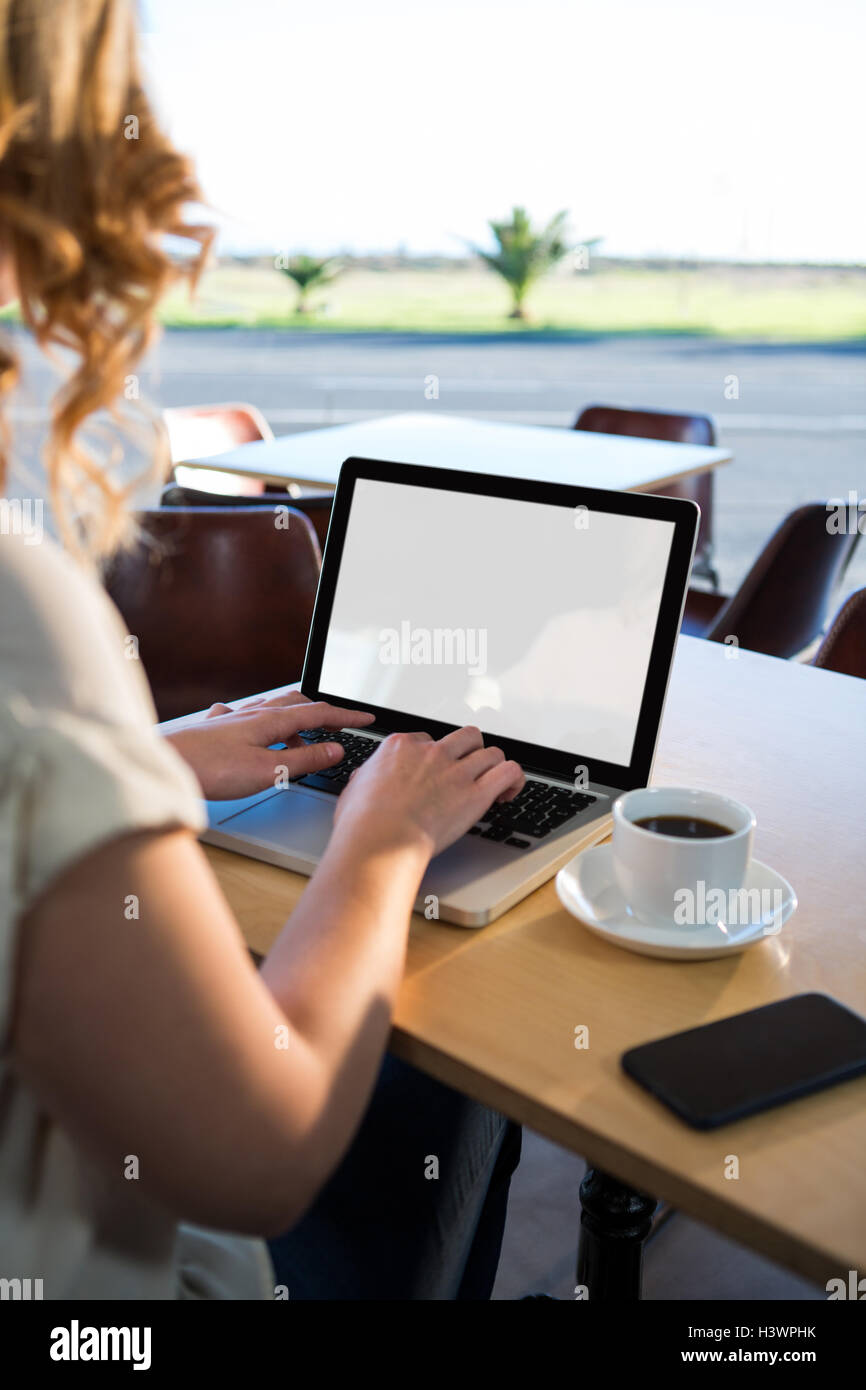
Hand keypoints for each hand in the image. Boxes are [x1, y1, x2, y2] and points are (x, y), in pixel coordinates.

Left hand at [163, 692, 374, 799]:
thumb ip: (304, 760)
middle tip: (338, 725)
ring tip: (303, 741)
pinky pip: (246, 719)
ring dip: (293, 722)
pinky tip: (250, 728)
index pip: (319, 713)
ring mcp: (233, 720)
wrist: (165, 764)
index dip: (346, 716)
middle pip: (297, 705)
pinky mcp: (216, 730)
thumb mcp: (267, 770)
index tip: (368, 718)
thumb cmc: (210, 768)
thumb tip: (334, 750)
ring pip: (272, 711)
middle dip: (321, 713)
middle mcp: (253, 714)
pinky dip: (261, 724)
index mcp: (271, 721)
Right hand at [333, 726, 523, 858]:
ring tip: (491, 781)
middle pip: (465, 737)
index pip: (428, 739)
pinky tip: (508, 792)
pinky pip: (509, 772)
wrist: (380, 840)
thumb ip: (364, 779)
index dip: (435, 757)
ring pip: (491, 751)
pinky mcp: (476, 794)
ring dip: (493, 765)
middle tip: (468, 769)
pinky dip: (514, 779)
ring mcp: (456, 771)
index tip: (436, 771)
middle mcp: (432, 753)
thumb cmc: (363, 822)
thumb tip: (363, 780)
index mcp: (401, 747)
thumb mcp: (353, 790)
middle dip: (469, 751)